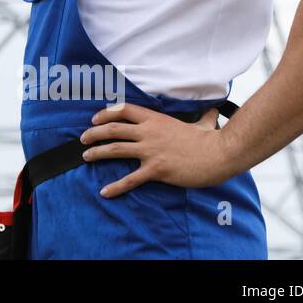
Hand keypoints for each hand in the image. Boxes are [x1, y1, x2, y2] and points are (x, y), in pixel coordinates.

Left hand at [78, 103, 234, 196]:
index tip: (95, 119)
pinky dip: (116, 186)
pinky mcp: (156, 169)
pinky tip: (105, 192)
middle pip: (113, 128)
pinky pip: (131, 179)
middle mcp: (149, 132)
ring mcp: (151, 150)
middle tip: (83, 139)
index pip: (124, 110)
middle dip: (94, 133)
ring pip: (116, 149)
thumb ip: (204, 117)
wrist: (220, 154)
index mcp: (156, 119)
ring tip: (86, 156)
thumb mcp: (204, 124)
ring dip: (97, 152)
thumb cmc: (212, 140)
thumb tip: (213, 111)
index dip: (106, 113)